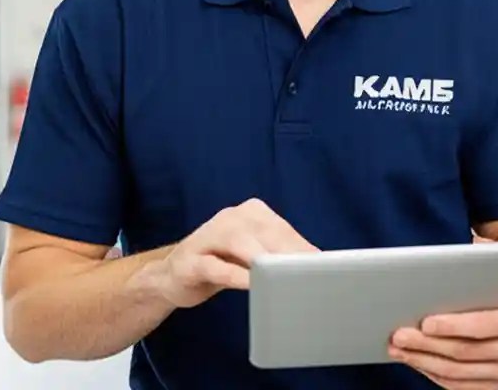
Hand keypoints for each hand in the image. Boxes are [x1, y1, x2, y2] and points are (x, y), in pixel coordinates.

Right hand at [157, 198, 316, 307]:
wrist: (173, 276)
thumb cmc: (222, 264)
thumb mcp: (253, 257)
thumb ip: (279, 256)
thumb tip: (317, 263)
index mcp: (250, 213)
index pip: (283, 229)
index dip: (303, 248)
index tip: (324, 265)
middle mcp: (230, 218)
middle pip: (266, 233)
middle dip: (289, 252)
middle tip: (310, 271)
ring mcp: (207, 236)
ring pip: (241, 243)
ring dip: (264, 258)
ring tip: (285, 274)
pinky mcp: (191, 261)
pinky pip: (215, 266)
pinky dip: (236, 275)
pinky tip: (252, 285)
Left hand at [388, 270, 497, 388]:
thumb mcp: (492, 265)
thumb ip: (475, 262)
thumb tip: (447, 258)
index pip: (485, 325)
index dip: (454, 326)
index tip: (426, 322)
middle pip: (466, 352)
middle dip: (428, 344)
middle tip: (400, 334)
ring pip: (458, 372)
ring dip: (423, 360)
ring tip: (398, 347)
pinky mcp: (492, 383)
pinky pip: (458, 386)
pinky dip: (432, 373)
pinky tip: (413, 359)